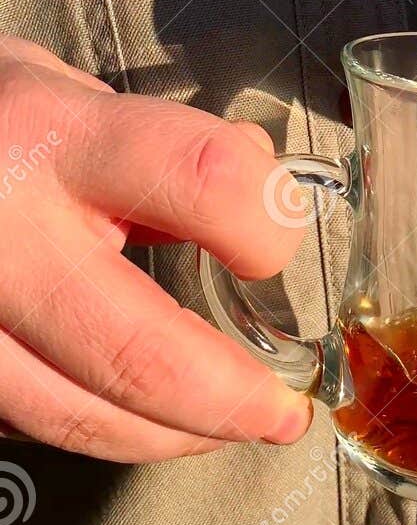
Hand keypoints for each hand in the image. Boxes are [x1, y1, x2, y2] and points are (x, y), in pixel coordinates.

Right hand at [0, 37, 311, 460]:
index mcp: (50, 137)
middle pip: (140, 351)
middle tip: (282, 413)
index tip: (277, 246)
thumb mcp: (58, 88)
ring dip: (169, 436)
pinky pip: (22, 421)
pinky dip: (89, 426)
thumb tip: (261, 180)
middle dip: (233, 400)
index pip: (203, 179)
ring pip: (76, 414)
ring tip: (222, 426)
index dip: (265, 223)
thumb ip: (160, 139)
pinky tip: (127, 412)